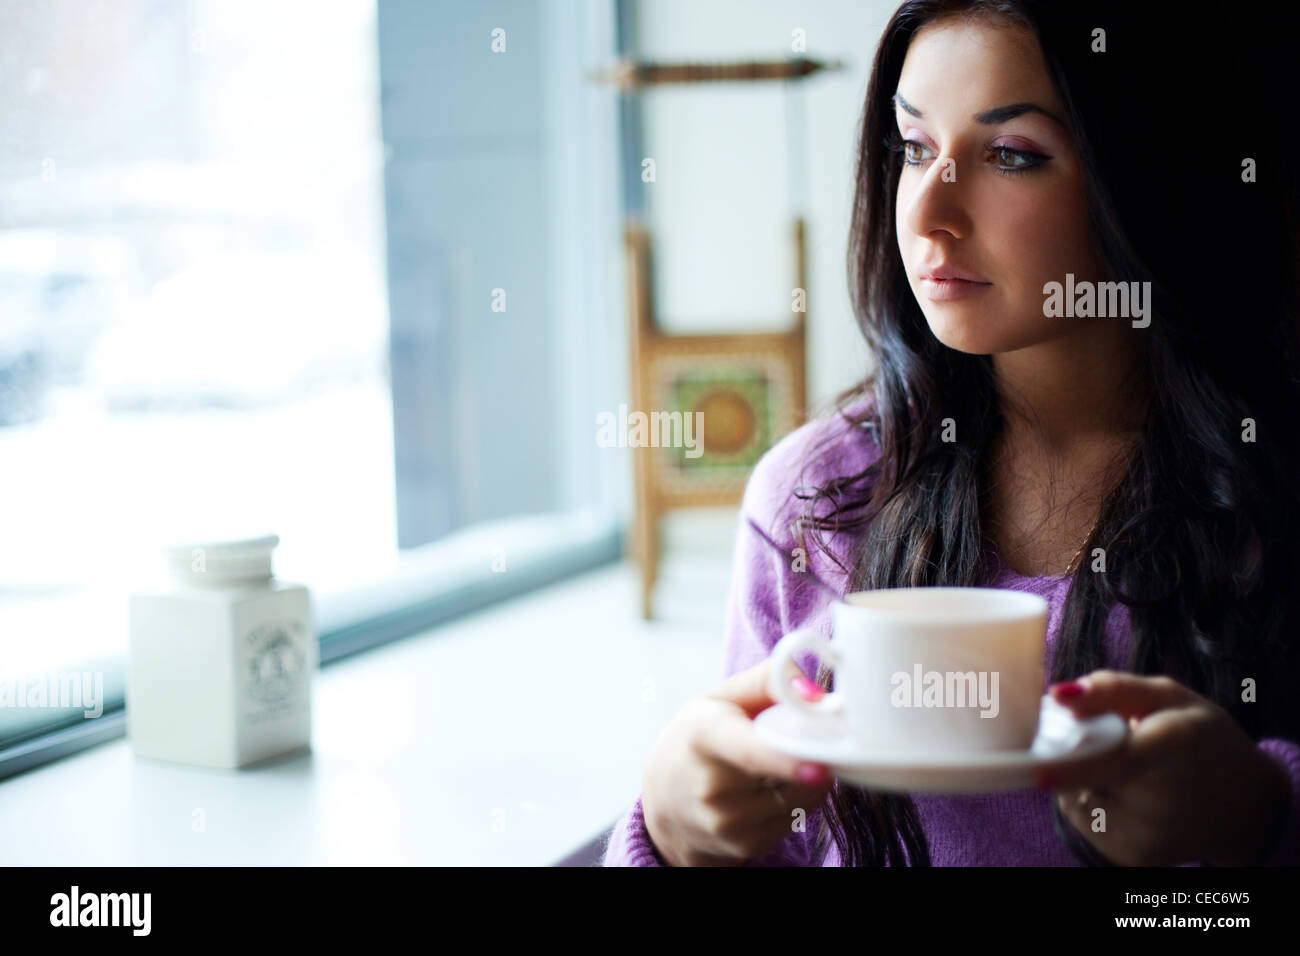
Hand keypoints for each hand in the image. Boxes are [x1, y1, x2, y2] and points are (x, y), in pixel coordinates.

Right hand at [641, 657, 833, 866]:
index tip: (820, 767)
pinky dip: (797, 803)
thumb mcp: (722, 698)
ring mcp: (725, 823)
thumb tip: (814, 693)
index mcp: (704, 736)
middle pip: (788, 777)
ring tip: (785, 764)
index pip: (749, 752)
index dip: (786, 760)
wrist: (664, 797)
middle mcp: (711, 786)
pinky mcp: (742, 846)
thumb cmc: (700, 738)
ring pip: (800, 800)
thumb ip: (769, 681)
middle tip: (813, 740)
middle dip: (814, 757)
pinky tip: (774, 790)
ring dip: (809, 781)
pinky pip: (794, 821)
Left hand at [1036, 669, 1289, 865]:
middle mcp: (1161, 798)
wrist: (1248, 806)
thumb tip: (1059, 696)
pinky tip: (1128, 795)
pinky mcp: (1132, 857)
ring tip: (1127, 771)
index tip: (1035, 771)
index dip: (1070, 767)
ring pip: (1074, 796)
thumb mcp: (1170, 697)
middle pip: (1082, 772)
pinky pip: (1084, 818)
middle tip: (1110, 740)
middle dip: (1076, 752)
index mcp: (1174, 745)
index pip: (1115, 761)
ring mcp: (1147, 835)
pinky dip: (1091, 801)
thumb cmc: (1203, 739)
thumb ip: (1115, 689)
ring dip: (1083, 778)